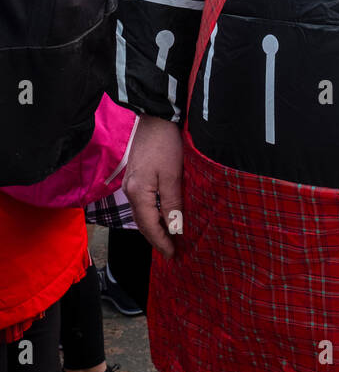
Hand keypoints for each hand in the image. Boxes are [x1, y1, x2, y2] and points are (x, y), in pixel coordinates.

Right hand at [123, 115, 183, 257]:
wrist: (152, 116)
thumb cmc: (164, 143)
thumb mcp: (173, 174)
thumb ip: (172, 202)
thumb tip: (175, 228)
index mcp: (138, 192)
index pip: (150, 226)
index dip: (161, 241)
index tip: (173, 254)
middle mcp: (130, 190)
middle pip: (143, 223)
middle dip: (157, 239)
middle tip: (172, 252)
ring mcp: (130, 183)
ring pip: (141, 214)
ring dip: (154, 228)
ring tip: (168, 239)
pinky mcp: (134, 176)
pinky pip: (142, 203)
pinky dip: (151, 215)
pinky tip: (162, 217)